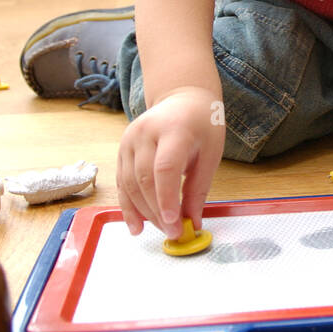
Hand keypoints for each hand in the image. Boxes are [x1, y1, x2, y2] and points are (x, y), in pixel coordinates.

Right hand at [116, 87, 225, 237]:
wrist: (183, 99)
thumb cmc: (202, 125)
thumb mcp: (211, 153)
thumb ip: (199, 189)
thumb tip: (192, 222)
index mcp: (174, 130)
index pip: (165, 167)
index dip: (166, 197)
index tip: (174, 222)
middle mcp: (146, 133)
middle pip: (145, 179)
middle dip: (157, 211)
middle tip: (174, 233)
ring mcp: (129, 140)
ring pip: (130, 184)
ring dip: (144, 213)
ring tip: (161, 230)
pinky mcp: (122, 149)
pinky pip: (122, 183)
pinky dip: (128, 206)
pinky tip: (136, 226)